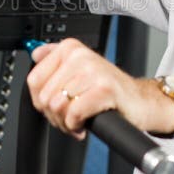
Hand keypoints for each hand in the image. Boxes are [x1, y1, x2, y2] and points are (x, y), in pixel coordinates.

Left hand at [27, 38, 150, 139]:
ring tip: (78, 119)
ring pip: (57, 105)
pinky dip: (76, 125)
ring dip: (66, 122)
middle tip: (70, 116)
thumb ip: (55, 60)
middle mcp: (80, 55)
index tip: (54, 106)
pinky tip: (85, 123)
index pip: (34, 80)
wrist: (139, 101)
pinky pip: (74, 113)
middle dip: (54, 115)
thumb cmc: (108, 90)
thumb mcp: (78, 70)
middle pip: (44, 96)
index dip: (40, 101)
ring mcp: (93, 70)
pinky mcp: (104, 88)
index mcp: (70, 48)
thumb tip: (36, 53)